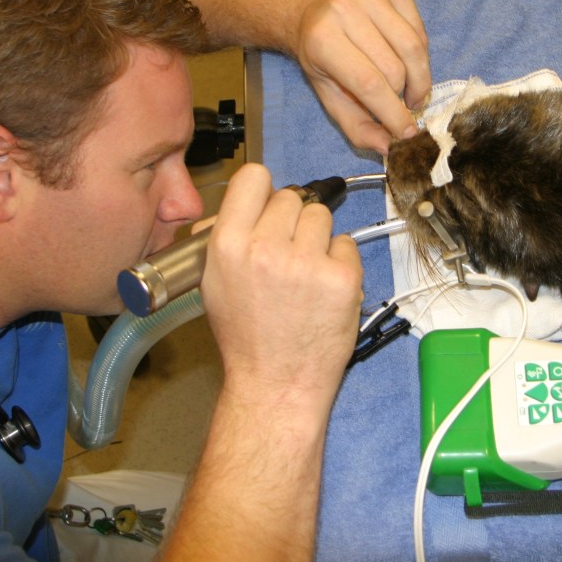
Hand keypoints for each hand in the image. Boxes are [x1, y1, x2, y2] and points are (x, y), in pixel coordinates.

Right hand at [199, 164, 362, 414]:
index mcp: (228, 244)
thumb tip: (234, 205)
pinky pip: (347, 244)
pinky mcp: (342, 278)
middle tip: (287, 258)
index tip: (268, 205)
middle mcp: (266, 247)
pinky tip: (324, 291)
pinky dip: (340, 263)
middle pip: (291, 198)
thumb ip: (223, 237)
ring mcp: (307, 262)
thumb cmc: (246, 339)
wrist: (276, 384)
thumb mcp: (214, 284)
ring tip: (305, 278)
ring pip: (322, 218)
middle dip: (292, 223)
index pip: (254, 177)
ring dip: (318, 241)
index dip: (264, 190)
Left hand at [293, 0, 430, 154]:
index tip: (407, 133)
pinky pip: (420, 30)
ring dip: (419, 79)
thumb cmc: (320, 55)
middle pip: (394, 68)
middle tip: (404, 108)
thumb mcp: (328, 94)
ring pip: (413, 49)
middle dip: (404, 97)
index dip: (393, 112)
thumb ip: (356, 125)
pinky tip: (409, 64)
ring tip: (412, 93)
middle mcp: (345, 11)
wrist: (312, 5)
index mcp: (322, 40)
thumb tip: (388, 147)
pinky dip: (421, 55)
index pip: (368, 83)